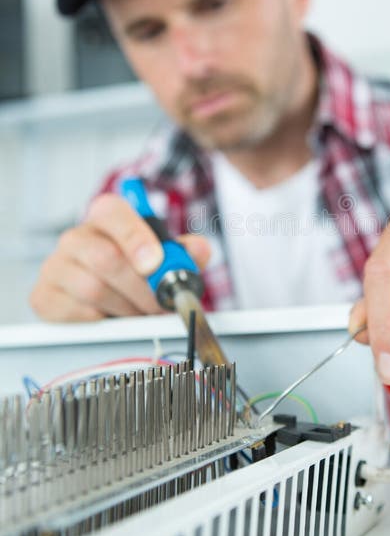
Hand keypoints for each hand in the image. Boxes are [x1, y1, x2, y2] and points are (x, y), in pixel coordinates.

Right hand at [29, 193, 210, 321]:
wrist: (110, 291)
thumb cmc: (138, 269)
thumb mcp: (167, 257)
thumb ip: (185, 252)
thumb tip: (199, 250)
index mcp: (106, 216)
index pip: (113, 214)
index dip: (135, 238)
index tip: (156, 263)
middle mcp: (75, 237)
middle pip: (106, 259)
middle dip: (141, 288)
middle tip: (162, 306)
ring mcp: (55, 266)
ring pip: (93, 289)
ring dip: (126, 308)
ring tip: (142, 314)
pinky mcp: (44, 296)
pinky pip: (75, 312)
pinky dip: (101, 321)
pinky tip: (114, 318)